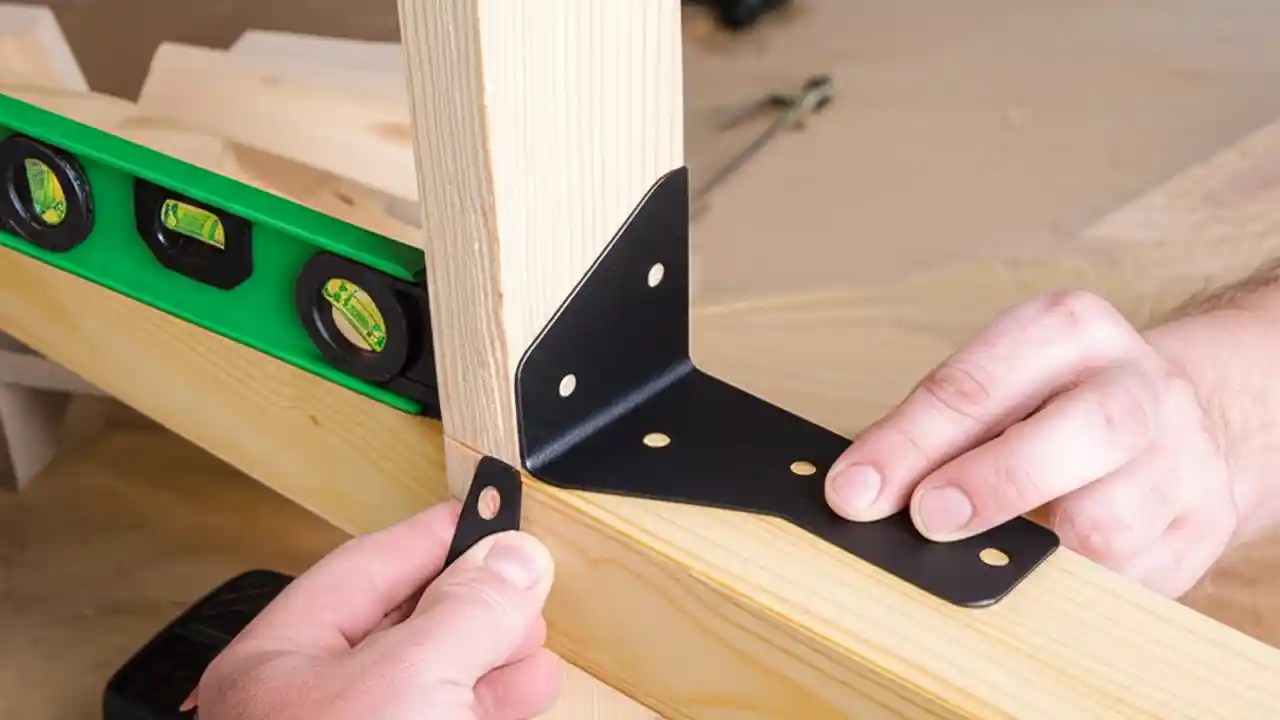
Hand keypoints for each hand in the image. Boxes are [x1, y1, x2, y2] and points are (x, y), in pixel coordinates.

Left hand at [194, 502, 562, 718]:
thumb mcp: (411, 680)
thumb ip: (465, 610)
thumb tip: (513, 557)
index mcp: (279, 663)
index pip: (365, 567)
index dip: (434, 534)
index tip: (488, 512)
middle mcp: (308, 704)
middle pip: (402, 623)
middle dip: (473, 598)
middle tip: (523, 578)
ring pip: (430, 679)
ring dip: (492, 654)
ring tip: (535, 639)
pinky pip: (447, 717)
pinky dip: (492, 701)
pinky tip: (526, 689)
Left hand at [824, 290, 1250, 597]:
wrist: (1174, 420)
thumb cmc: (1048, 407)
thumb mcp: (990, 390)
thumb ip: (927, 437)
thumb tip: (857, 495)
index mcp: (1068, 330)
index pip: (981, 381)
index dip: (909, 442)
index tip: (854, 493)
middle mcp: (1137, 385)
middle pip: (1086, 430)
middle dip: (995, 482)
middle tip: (927, 519)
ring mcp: (1182, 457)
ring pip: (1113, 520)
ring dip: (1036, 550)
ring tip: (986, 559)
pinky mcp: (1201, 527)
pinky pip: (1133, 578)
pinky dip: (1073, 591)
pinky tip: (1037, 583)